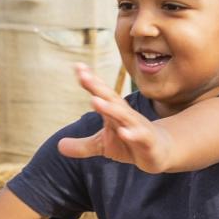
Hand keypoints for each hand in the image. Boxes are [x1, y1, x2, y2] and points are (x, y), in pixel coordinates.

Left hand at [56, 63, 177, 171]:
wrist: (159, 152)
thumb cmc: (129, 143)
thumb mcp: (103, 146)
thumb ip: (82, 146)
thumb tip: (58, 146)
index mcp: (114, 112)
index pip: (100, 94)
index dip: (90, 81)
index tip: (77, 66)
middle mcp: (125, 115)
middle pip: (110, 99)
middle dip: (97, 88)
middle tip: (84, 76)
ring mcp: (137, 126)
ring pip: (123, 115)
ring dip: (110, 108)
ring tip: (95, 101)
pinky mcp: (147, 141)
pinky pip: (139, 136)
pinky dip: (131, 134)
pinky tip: (123, 132)